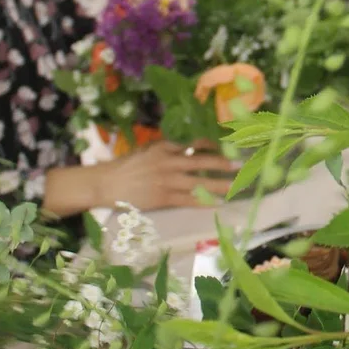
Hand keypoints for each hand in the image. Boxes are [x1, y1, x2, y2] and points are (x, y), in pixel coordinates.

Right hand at [97, 139, 237, 208]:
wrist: (106, 182)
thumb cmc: (128, 165)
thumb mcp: (149, 150)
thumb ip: (170, 149)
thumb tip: (191, 149)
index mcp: (167, 148)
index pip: (197, 145)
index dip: (215, 147)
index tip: (229, 148)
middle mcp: (170, 162)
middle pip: (203, 162)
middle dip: (224, 164)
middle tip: (241, 165)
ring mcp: (167, 181)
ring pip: (200, 182)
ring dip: (220, 184)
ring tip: (236, 186)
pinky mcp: (163, 197)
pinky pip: (188, 200)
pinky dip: (203, 201)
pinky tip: (216, 203)